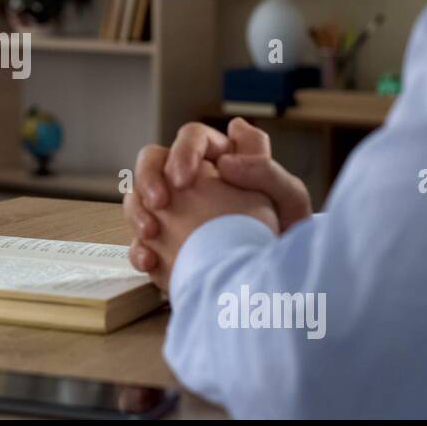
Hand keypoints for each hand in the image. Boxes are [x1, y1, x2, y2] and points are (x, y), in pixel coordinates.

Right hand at [130, 118, 311, 244]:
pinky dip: (138, 250)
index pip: (193, 137)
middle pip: (153, 160)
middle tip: (160, 201)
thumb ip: (264, 171)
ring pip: (137, 198)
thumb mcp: (290, 201)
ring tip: (151, 233)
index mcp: (220, 163)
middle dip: (149, 176)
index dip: (183, 150)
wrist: (268, 288)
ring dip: (137, 212)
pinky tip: (151, 260)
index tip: (184, 179)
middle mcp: (191, 185)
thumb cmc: (284, 241)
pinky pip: (138, 242)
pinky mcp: (162, 247)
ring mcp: (171, 215)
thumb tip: (225, 163)